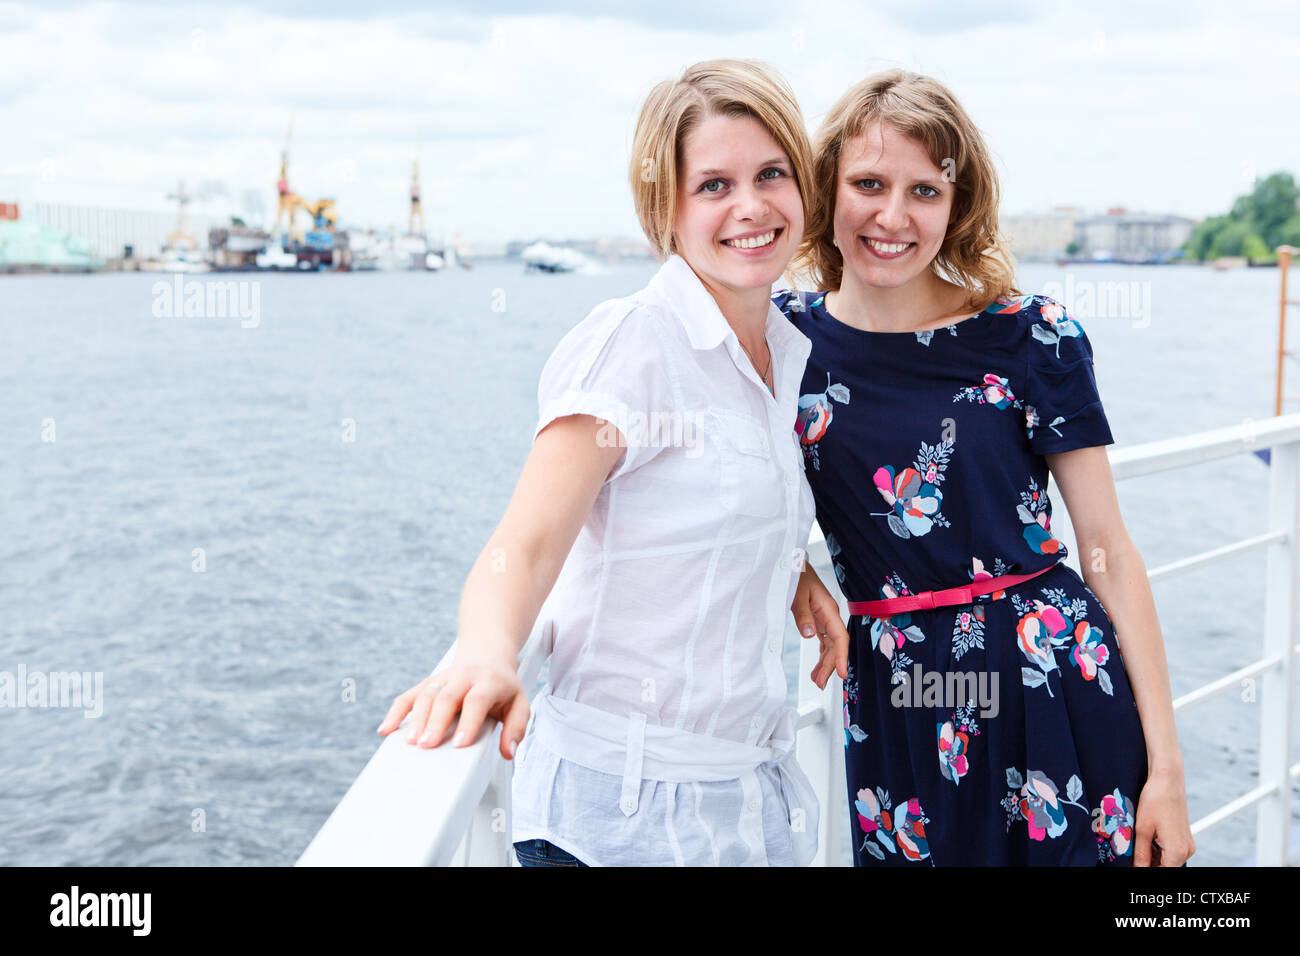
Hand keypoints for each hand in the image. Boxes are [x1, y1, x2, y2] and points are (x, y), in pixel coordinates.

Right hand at [376, 659, 529, 760]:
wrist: (487, 656)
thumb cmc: (502, 687)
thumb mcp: (519, 703)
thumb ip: (516, 728)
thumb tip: (508, 752)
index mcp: (488, 682)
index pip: (477, 700)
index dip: (468, 722)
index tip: (459, 744)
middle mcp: (463, 676)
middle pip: (447, 697)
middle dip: (436, 722)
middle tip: (428, 745)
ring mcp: (442, 678)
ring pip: (426, 695)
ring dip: (416, 719)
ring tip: (411, 742)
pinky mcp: (427, 683)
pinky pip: (408, 695)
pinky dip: (395, 712)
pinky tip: (386, 730)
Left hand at [791, 566, 848, 689]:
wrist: (792, 562)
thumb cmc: (796, 573)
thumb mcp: (797, 592)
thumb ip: (802, 613)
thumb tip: (810, 634)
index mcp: (829, 609)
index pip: (840, 637)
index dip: (841, 656)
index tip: (841, 673)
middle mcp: (829, 615)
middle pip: (834, 645)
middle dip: (829, 666)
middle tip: (819, 683)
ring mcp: (823, 618)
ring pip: (829, 645)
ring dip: (824, 662)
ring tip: (817, 680)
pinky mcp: (817, 619)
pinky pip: (823, 640)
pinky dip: (820, 654)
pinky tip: (818, 665)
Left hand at [1132, 765, 1195, 866]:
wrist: (1167, 779)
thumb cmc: (1155, 800)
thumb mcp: (1142, 830)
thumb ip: (1140, 855)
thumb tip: (1136, 869)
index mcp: (1177, 851)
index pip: (1162, 873)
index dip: (1146, 871)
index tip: (1134, 865)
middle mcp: (1186, 850)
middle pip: (1165, 868)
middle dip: (1148, 865)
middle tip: (1131, 857)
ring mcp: (1187, 844)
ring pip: (1167, 860)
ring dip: (1151, 858)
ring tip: (1135, 848)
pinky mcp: (1184, 837)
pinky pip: (1170, 851)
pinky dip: (1157, 850)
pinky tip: (1144, 841)